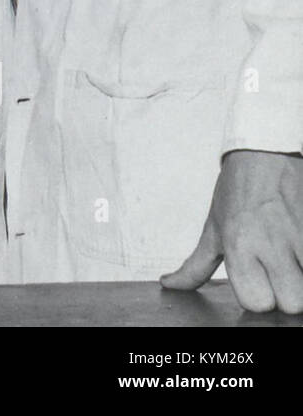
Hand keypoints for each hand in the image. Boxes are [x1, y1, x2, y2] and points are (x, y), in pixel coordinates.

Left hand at [160, 150, 302, 312]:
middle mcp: (268, 244)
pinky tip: (298, 253)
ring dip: (301, 283)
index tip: (256, 284)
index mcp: (238, 246)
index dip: (258, 298)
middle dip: (284, 295)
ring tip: (290, 265)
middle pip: (289, 303)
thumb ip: (195, 265)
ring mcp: (297, 237)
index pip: (256, 301)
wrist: (263, 156)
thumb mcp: (212, 229)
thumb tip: (170, 284)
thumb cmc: (236, 192)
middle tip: (276, 276)